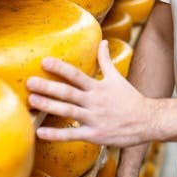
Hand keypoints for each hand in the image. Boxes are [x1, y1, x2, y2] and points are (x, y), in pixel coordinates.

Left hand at [27, 40, 157, 147]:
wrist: (147, 120)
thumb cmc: (130, 98)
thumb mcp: (117, 78)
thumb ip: (106, 60)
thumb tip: (103, 41)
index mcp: (98, 87)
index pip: (76, 75)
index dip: (60, 68)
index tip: (44, 61)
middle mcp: (94, 101)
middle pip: (68, 93)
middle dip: (48, 87)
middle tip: (29, 82)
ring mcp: (94, 118)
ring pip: (68, 112)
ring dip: (48, 106)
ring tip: (32, 101)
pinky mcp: (94, 134)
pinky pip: (72, 134)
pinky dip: (56, 134)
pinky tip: (40, 132)